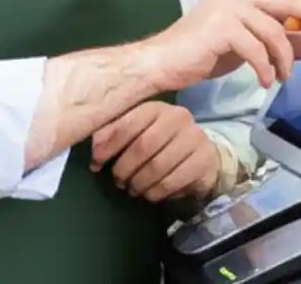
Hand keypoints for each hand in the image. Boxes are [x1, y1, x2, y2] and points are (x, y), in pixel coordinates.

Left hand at [90, 101, 219, 201]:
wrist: (200, 155)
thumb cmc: (160, 143)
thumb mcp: (135, 133)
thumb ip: (112, 135)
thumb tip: (95, 152)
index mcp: (156, 107)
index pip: (127, 124)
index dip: (108, 146)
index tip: (96, 164)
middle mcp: (178, 117)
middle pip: (143, 146)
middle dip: (124, 168)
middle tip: (118, 181)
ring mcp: (195, 137)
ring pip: (157, 166)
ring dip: (138, 183)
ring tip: (132, 188)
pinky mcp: (204, 160)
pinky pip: (171, 181)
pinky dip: (155, 193)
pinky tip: (150, 193)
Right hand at [145, 0, 300, 90]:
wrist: (161, 62)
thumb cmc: (203, 52)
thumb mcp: (252, 47)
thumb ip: (287, 43)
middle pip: (289, 0)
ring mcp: (228, 7)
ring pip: (274, 31)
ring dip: (283, 59)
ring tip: (281, 78)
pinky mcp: (220, 27)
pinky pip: (256, 48)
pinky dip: (265, 67)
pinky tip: (265, 81)